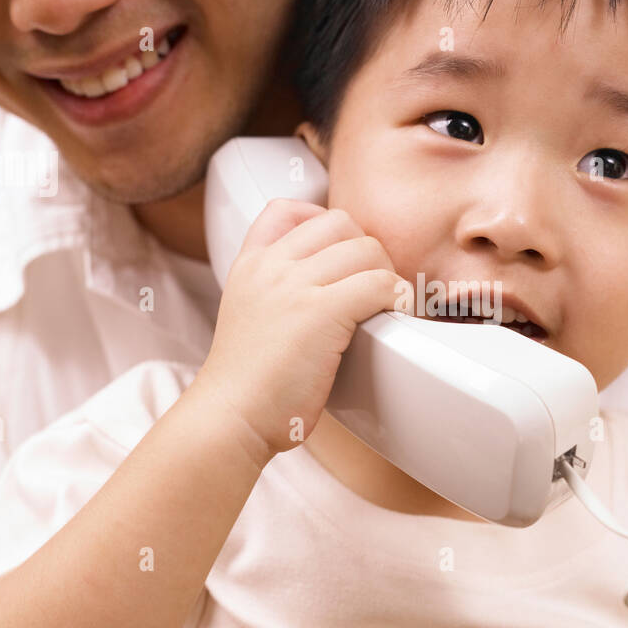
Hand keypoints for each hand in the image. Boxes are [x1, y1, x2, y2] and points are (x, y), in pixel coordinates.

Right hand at [193, 198, 411, 464]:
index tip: (341, 255)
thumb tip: (325, 287)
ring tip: (384, 306)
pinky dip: (396, 298)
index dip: (324, 223)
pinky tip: (392, 318)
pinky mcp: (322, 312)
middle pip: (339, 223)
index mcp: (251, 265)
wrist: (230, 417)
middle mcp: (271, 266)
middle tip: (371, 287)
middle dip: (365, 251)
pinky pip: (380, 284)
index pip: (287, 209)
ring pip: (367, 250)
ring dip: (386, 276)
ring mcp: (295, 285)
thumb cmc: (247, 385)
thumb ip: (275, 292)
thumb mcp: (248, 317)